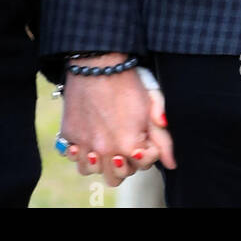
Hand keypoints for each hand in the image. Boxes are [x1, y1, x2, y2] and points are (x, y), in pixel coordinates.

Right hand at [58, 55, 174, 186]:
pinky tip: (85, 138)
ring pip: (90, 170)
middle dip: (122, 164)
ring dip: (97, 161)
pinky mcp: (69, 134)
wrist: (98, 62)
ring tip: (102, 144)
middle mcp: (106, 151)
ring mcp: (85, 144)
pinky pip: (70, 155)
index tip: (142, 135)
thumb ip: (163, 140)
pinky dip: (76, 150)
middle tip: (122, 143)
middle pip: (115, 178)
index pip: (142, 165)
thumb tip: (171, 164)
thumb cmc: (129, 82)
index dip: (146, 150)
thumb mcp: (152, 106)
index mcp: (130, 146)